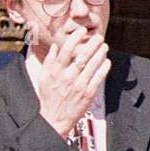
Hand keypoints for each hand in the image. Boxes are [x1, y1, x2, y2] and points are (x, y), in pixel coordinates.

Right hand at [36, 23, 109, 138]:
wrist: (54, 120)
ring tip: (104, 46)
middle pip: (83, 55)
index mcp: (56, 72)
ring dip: (101, 52)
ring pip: (93, 64)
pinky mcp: (88, 94)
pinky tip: (106, 61)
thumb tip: (56, 46)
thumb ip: (49, 61)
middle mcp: (68, 78)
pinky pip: (99, 77)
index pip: (66, 50)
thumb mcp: (43, 78)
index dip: (75, 37)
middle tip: (99, 37)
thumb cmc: (48, 97)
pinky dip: (104, 67)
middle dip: (93, 43)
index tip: (81, 30)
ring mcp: (79, 86)